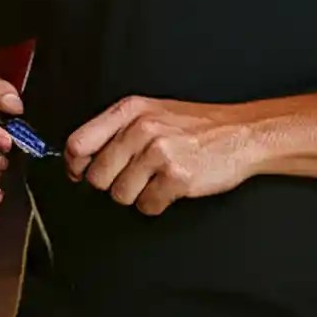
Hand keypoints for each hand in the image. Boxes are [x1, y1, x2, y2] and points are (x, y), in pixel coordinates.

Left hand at [64, 96, 259, 215]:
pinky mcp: (177, 176)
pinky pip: (146, 206)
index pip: (78, 143)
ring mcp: (159, 152)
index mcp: (129, 110)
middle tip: (134, 176)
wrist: (241, 133)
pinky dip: (156, 203)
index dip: (74, 165)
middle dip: (112, 183)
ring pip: (120, 195)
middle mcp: (141, 128)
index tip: (79, 174)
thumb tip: (77, 159)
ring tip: (155, 179)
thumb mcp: (151, 112)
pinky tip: (170, 187)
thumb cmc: (195, 125)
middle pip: (97, 176)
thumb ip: (114, 130)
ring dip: (136, 194)